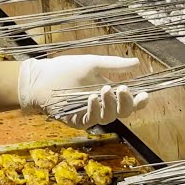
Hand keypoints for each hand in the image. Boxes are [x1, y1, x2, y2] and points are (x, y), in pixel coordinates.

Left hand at [18, 55, 147, 128]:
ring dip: (110, 104)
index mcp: (107, 93)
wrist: (40, 77)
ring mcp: (89, 114)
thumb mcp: (92, 63)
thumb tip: (136, 63)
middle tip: (125, 89)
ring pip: (109, 117)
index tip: (145, 94)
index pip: (129, 101)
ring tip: (106, 89)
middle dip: (127, 102)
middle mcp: (101, 106)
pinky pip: (91, 119)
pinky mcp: (77, 120)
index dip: (139, 101)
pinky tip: (93, 97)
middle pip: (123, 112)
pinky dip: (94, 108)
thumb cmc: (64, 69)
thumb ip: (114, 65)